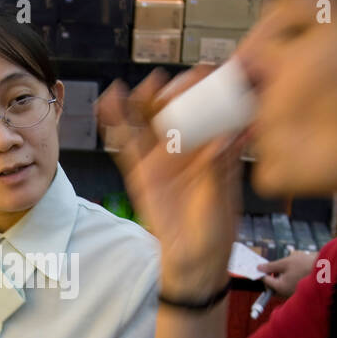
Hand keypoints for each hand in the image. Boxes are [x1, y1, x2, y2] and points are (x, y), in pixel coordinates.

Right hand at [96, 66, 246, 298]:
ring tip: (150, 84)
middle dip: (181, 90)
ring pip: (152, 120)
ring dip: (148, 99)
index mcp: (214, 149)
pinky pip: (126, 142)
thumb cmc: (217, 230)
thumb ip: (218, 165)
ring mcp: (161, 158)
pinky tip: (110, 99)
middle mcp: (187, 148)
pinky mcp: (140, 171)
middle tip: (182, 81)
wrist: (194, 261)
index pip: (212, 111)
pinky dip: (116, 120)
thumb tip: (226, 133)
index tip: (214, 77)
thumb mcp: (222, 196)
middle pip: (180, 109)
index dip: (211, 92)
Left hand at [258, 250, 316, 298]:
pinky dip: (290, 279)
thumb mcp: (286, 262)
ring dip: (282, 277)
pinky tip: (297, 271)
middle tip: (276, 268)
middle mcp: (285, 294)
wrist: (327, 269)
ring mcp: (292, 294)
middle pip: (272, 287)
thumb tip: (258, 268)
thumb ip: (271, 266)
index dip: (262, 273)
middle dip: (272, 277)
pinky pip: (290, 287)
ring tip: (291, 268)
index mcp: (280, 287)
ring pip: (281, 286)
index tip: (261, 267)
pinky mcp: (299, 293)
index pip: (266, 281)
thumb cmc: (306, 265)